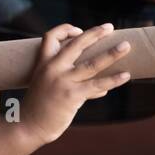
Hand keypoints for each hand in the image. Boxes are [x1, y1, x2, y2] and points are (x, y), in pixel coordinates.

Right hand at [18, 23, 131, 147]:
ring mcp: (62, 82)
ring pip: (91, 64)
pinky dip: (113, 80)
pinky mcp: (71, 96)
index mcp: (43, 64)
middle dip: (95, 33)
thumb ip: (75, 84)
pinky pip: (97, 85)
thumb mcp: (47, 88)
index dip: (65, 30)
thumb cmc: (39, 109)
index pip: (50, 37)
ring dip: (111, 53)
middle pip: (75, 44)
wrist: (28, 127)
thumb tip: (102, 89)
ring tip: (126, 46)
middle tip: (109, 27)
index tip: (79, 31)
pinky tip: (125, 76)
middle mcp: (52, 69)